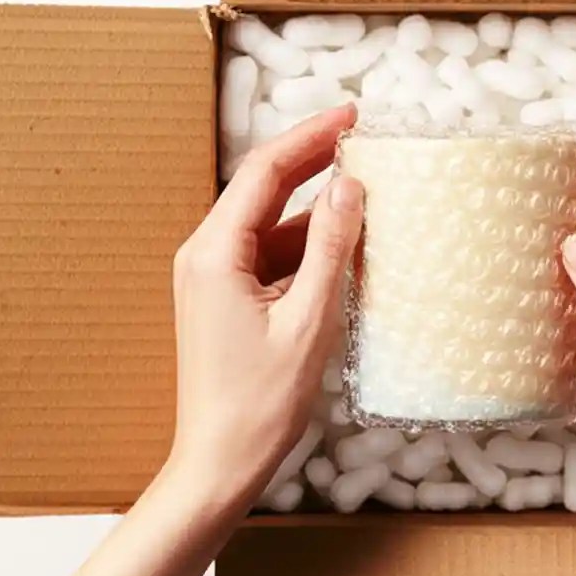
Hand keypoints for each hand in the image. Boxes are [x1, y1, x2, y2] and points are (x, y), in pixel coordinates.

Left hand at [169, 104, 362, 496]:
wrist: (220, 462)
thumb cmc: (260, 401)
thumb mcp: (309, 320)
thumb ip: (331, 248)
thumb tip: (350, 186)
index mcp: (214, 253)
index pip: (265, 171)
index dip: (309, 136)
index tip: (350, 113)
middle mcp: (206, 256)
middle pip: (265, 189)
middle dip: (313, 159)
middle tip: (361, 134)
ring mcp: (215, 278)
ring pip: (273, 224)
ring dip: (317, 209)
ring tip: (369, 193)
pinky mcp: (228, 299)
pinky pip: (273, 256)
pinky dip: (309, 247)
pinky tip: (348, 246)